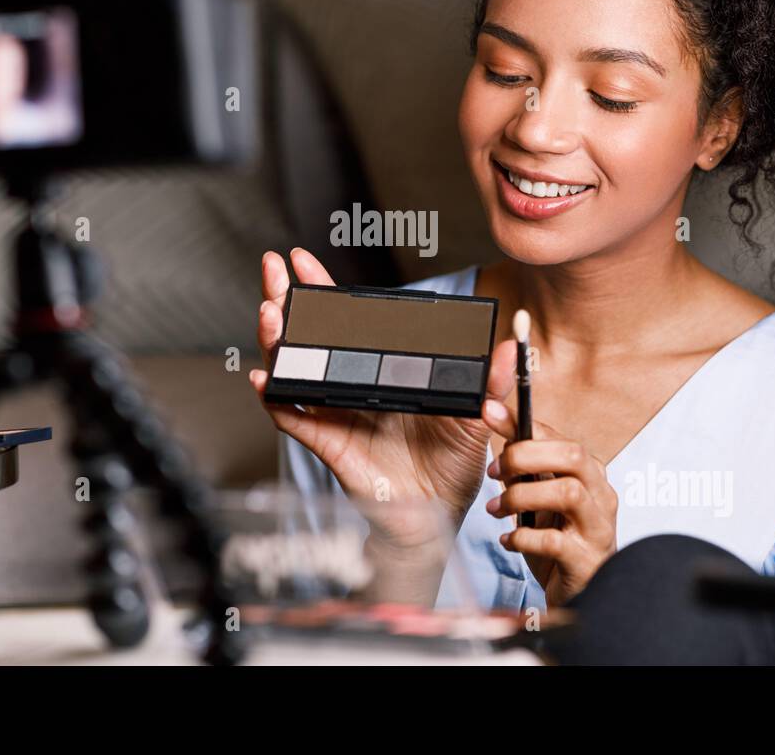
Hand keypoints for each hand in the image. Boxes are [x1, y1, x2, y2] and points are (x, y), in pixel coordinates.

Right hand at [248, 248, 517, 596]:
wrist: (438, 515)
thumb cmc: (450, 464)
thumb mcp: (475, 416)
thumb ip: (490, 381)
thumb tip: (511, 348)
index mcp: (379, 370)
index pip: (342, 322)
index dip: (320, 290)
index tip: (304, 259)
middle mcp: (350, 386)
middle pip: (306, 336)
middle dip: (285, 300)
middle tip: (273, 270)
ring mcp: (334, 413)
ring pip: (293, 370)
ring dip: (277, 341)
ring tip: (270, 315)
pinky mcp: (328, 443)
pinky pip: (292, 418)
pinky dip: (274, 399)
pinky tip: (263, 379)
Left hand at [483, 402, 618, 606]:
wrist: (575, 593)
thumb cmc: (557, 541)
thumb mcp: (538, 496)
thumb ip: (524, 463)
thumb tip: (499, 422)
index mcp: (590, 475)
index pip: (561, 438)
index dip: (524, 425)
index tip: (491, 414)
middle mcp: (601, 496)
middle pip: (573, 457)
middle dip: (526, 456)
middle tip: (495, 471)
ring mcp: (597, 528)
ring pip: (567, 493)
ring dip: (521, 496)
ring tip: (496, 508)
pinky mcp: (585, 560)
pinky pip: (553, 541)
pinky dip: (523, 537)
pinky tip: (508, 539)